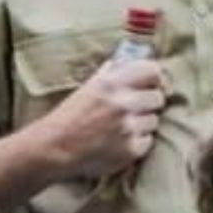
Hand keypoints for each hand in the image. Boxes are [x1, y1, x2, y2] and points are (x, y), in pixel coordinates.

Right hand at [44, 55, 165, 182]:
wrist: (54, 148)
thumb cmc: (69, 117)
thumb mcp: (88, 87)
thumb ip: (111, 73)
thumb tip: (130, 61)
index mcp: (112, 83)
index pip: (153, 71)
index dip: (157, 78)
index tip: (156, 85)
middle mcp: (122, 103)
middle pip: (158, 98)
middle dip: (149, 104)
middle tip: (134, 110)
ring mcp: (128, 128)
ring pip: (154, 121)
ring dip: (142, 124)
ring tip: (121, 128)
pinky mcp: (131, 150)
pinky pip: (147, 142)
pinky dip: (137, 143)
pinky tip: (119, 142)